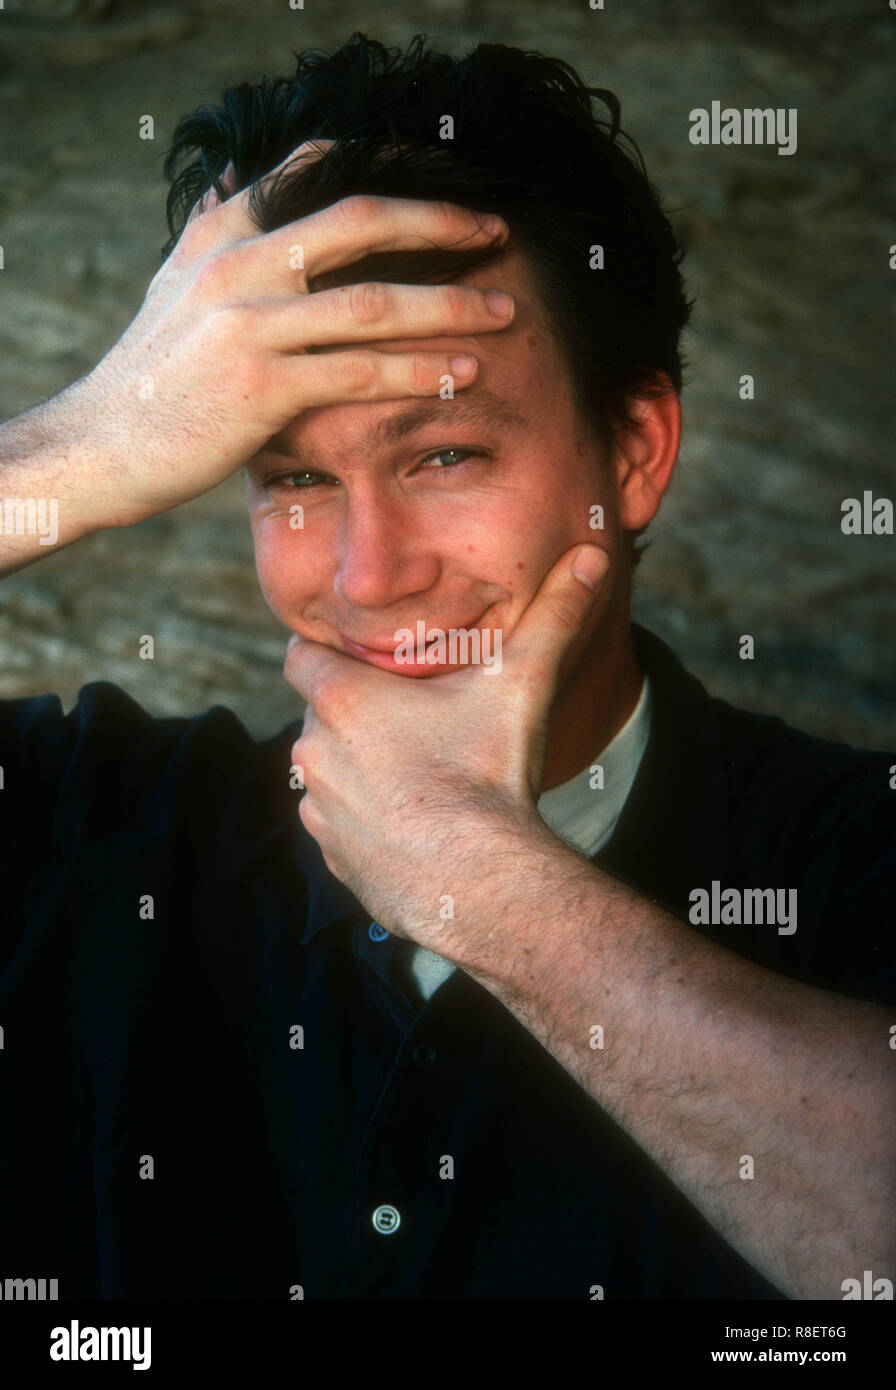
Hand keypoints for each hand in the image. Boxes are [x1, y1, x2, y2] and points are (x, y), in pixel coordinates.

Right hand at [56, 141, 513, 529]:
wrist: (99, 446)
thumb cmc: (148, 377)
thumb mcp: (174, 288)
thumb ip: (214, 236)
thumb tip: (238, 185)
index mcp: (220, 234)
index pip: (309, 174)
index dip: (382, 167)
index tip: (440, 172)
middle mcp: (236, 264)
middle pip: (359, 221)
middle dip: (437, 223)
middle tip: (495, 230)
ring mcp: (248, 323)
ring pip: (373, 303)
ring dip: (450, 305)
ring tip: (505, 311)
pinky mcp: (260, 385)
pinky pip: (359, 372)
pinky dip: (419, 372)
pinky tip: (464, 373)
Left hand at [283, 543, 608, 949]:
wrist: (486, 882)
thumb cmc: (491, 773)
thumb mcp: (522, 682)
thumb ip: (553, 616)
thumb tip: (591, 554)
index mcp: (341, 700)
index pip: (302, 656)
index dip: (334, 654)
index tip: (372, 664)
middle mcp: (312, 753)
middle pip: (321, 716)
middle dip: (359, 715)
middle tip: (418, 722)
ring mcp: (319, 813)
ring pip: (329, 774)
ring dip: (360, 770)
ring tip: (421, 776)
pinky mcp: (335, 861)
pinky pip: (341, 829)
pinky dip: (367, 823)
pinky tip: (415, 823)